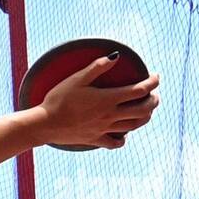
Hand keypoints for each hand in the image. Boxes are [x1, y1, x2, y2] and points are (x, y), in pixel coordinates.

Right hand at [38, 54, 160, 148]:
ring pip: (134, 126)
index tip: (155, 76)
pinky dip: (122, 139)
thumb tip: (116, 56)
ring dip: (144, 117)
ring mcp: (103, 129)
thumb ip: (97, 67)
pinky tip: (122, 134)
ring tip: (145, 111)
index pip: (140, 90)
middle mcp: (110, 115)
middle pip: (143, 109)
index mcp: (108, 99)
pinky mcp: (94, 139)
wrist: (44, 124)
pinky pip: (115, 142)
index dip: (152, 82)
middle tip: (153, 95)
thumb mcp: (76, 79)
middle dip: (153, 101)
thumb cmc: (58, 99)